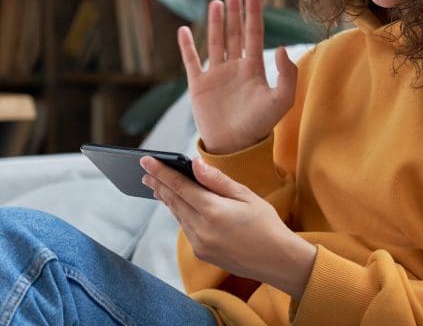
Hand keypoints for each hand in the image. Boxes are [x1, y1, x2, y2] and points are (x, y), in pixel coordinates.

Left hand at [140, 155, 315, 299]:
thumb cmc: (266, 224)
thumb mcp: (245, 196)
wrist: (277, 261)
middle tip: (145, 172)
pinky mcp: (202, 253)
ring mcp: (200, 244)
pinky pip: (186, 229)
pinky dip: (180, 214)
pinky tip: (179, 206)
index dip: (161, 172)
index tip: (146, 161)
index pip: (180, 186)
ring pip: (178, 216)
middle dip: (158, 184)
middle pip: (173, 201)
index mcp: (213, 211)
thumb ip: (217, 180)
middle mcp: (202, 230)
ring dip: (167, 200)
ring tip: (157, 186)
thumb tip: (194, 164)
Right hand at [178, 0, 297, 153]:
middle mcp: (234, 67)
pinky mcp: (198, 85)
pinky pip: (191, 60)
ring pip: (215, 41)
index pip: (253, 33)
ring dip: (215, 21)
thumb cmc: (259, 125)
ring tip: (217, 2)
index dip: (253, 13)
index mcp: (253, 68)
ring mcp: (215, 75)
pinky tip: (184, 30)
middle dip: (234, 10)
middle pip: (234, 32)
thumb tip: (280, 48)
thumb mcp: (280, 101)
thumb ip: (286, 75)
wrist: (234, 147)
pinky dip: (186, 46)